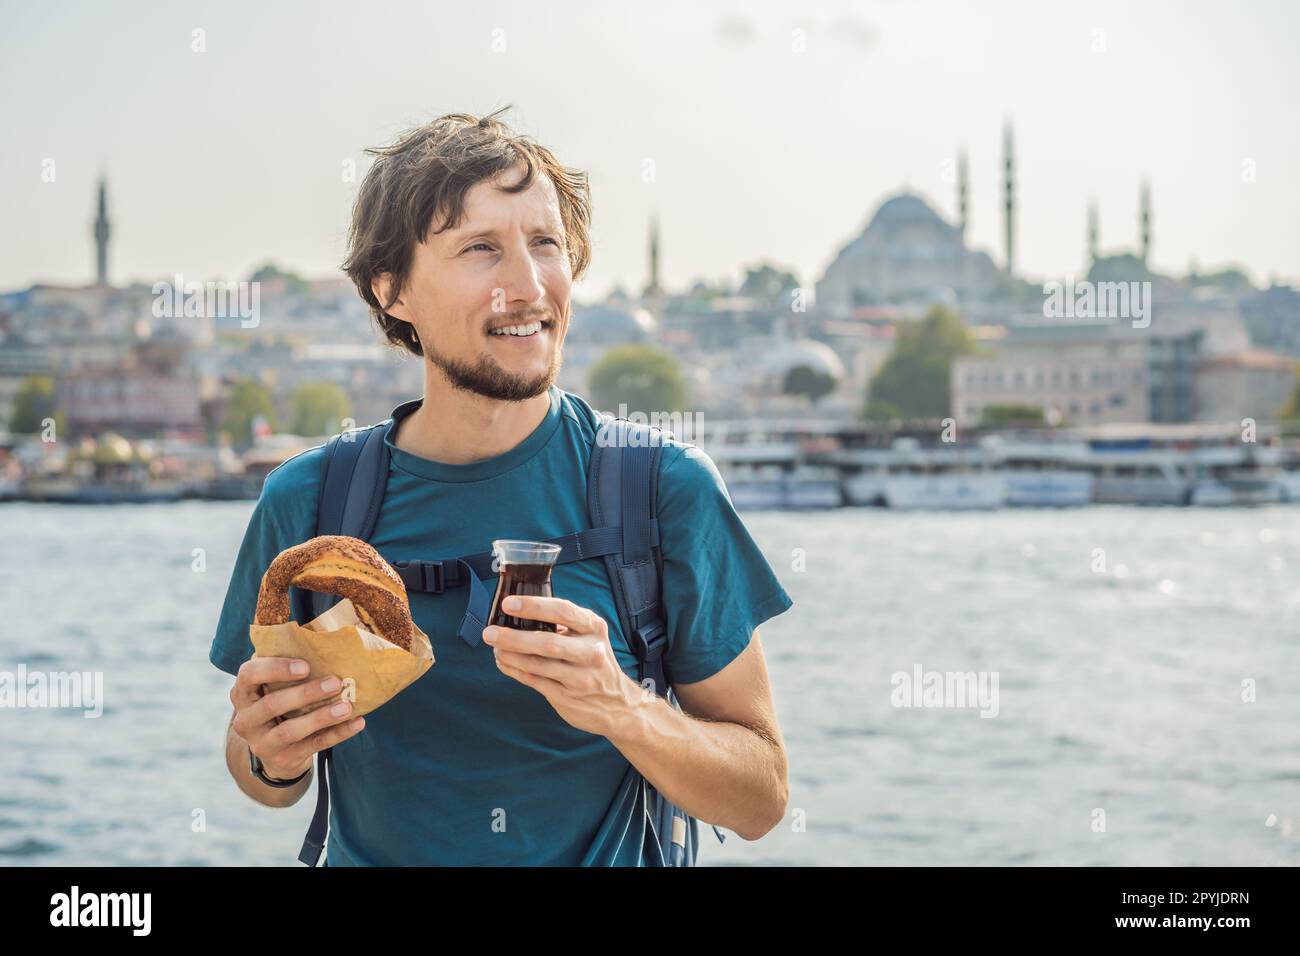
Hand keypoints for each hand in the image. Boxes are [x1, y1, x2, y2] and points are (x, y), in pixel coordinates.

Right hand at [230, 657, 365, 782]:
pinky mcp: (283, 759)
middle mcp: (246, 720)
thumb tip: (323, 636)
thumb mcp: (274, 685)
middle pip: (272, 705)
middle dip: (305, 693)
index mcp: (243, 693)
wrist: (273, 750)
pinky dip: (337, 734)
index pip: (248, 675)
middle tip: (335, 682)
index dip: (275, 669)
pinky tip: (357, 722)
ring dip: (321, 717)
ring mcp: (262, 743)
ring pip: (290, 730)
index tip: (305, 666)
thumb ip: (286, 665)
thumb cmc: (280, 702)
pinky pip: (313, 746)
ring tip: (347, 706)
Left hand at [483, 596, 639, 737]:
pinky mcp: (567, 697)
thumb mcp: (590, 636)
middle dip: (514, 637)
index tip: (508, 604)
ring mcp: (580, 677)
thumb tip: (520, 612)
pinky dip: (514, 671)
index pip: (563, 611)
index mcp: (594, 628)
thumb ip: (563, 624)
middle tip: (490, 632)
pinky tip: (504, 663)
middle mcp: (590, 652)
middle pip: (548, 642)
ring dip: (510, 655)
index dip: (533, 606)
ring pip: (537, 665)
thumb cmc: (596, 663)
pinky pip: (534, 681)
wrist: (619, 705)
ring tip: (495, 648)